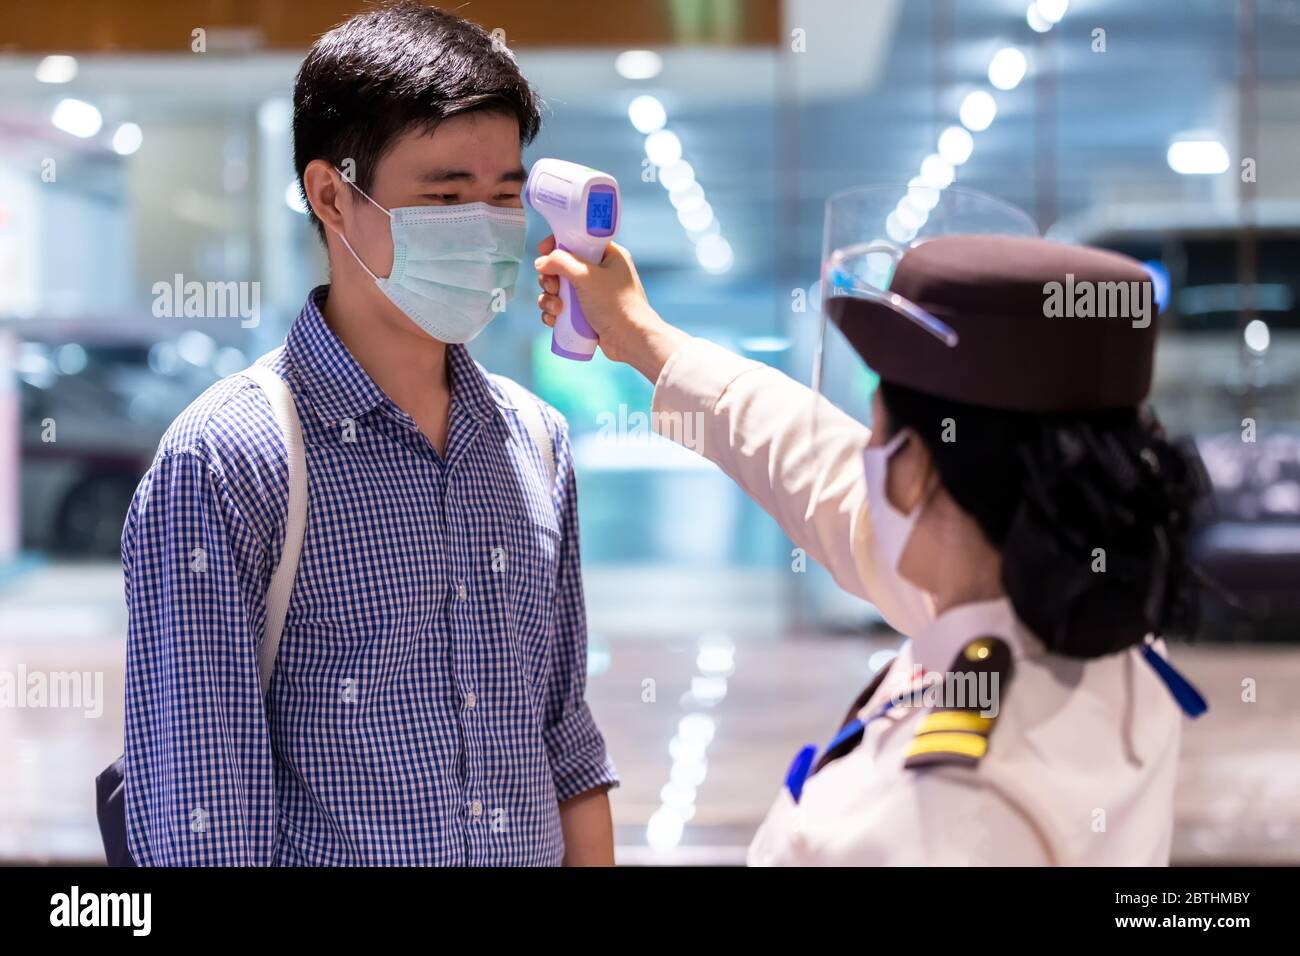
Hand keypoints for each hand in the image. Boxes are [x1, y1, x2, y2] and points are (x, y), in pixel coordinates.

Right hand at [534, 236, 689, 382]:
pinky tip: (554, 319)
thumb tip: (541, 261)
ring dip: (549, 298)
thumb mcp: (586, 276)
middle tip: (552, 287)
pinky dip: (554, 313)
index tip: (543, 251)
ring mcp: (594, 294)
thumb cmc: (615, 304)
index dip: (558, 244)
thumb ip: (561, 262)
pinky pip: (563, 308)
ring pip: (560, 289)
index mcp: (608, 256)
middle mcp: (601, 273)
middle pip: (563, 267)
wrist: (631, 340)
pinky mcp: (587, 314)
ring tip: (556, 309)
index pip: (578, 240)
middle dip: (551, 278)